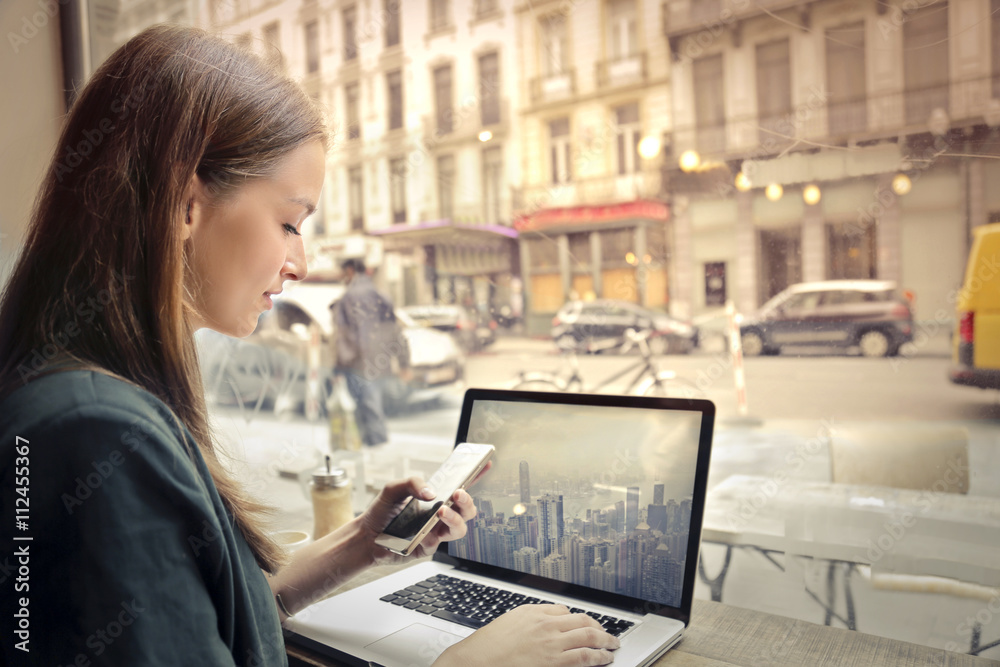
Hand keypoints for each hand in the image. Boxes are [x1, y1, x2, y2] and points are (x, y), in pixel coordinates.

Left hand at [359, 463, 491, 563]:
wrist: (365, 537)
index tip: (485, 463)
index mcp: (436, 498)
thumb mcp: (393, 489)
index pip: (459, 485)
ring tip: (441, 511)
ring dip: (455, 520)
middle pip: (467, 510)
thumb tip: (432, 493)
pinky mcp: (427, 548)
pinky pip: (436, 544)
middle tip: (457, 494)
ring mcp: (436, 532)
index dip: (475, 475)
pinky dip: (429, 537)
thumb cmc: (381, 512)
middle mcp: (439, 515)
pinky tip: (420, 534)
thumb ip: (412, 483)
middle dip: (467, 502)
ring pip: (460, 529)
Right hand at [434, 604, 618, 666]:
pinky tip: (604, 659)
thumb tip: (544, 623)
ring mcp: (552, 643)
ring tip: (612, 645)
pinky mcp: (554, 662)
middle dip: (599, 627)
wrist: (475, 662)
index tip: (583, 624)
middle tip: (607, 634)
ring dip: (605, 641)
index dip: (577, 619)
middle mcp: (546, 625)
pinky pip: (584, 657)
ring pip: (589, 636)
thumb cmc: (487, 647)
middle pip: (582, 620)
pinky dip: (598, 657)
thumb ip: (528, 622)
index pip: (564, 611)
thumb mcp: (508, 623)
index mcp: (533, 612)